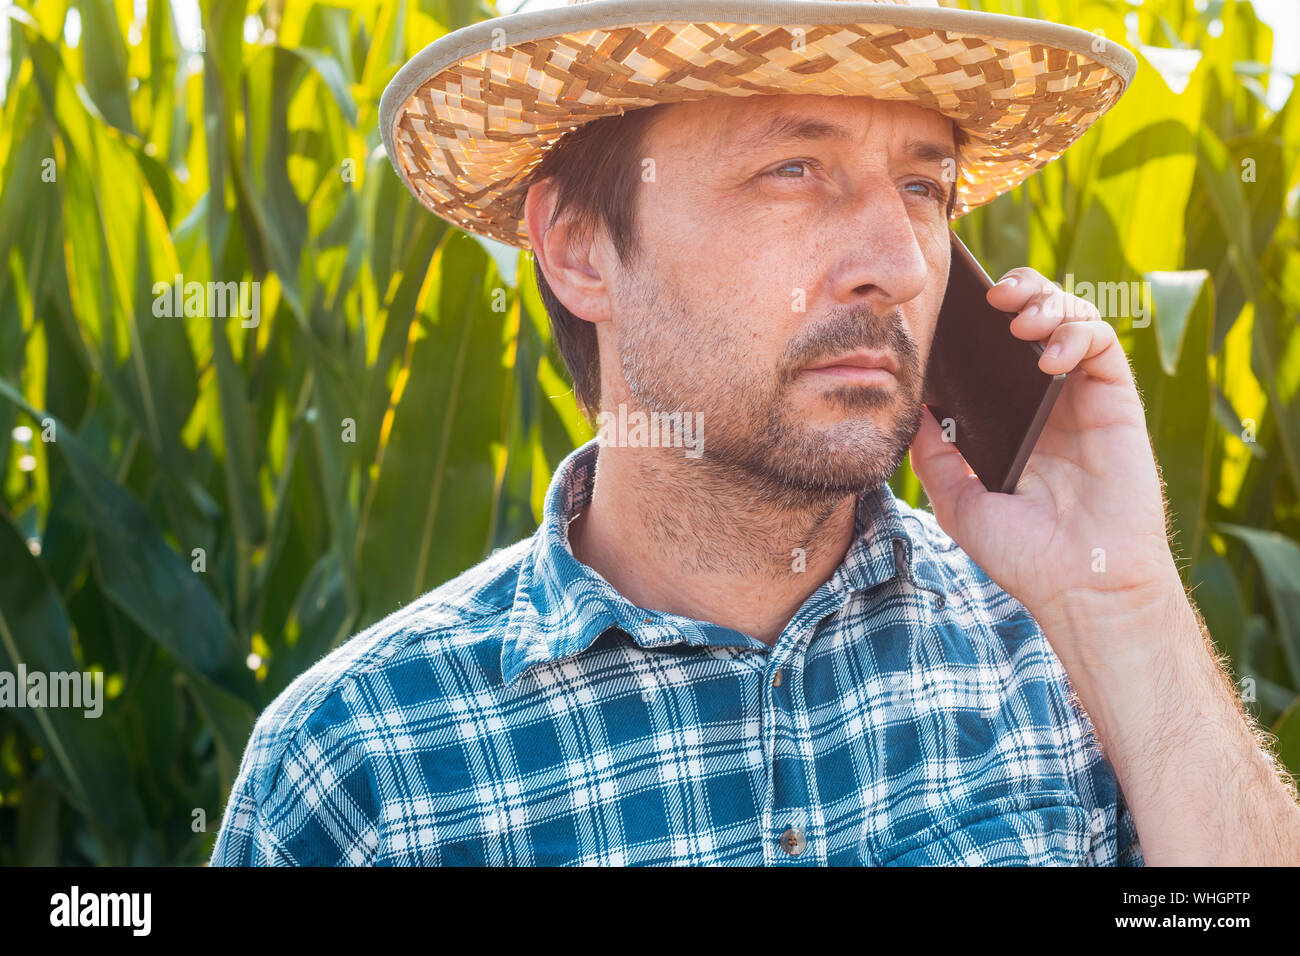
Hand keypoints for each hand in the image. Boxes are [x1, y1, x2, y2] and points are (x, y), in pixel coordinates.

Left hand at [907, 268, 1183, 672]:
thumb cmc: (1024, 553)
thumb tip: (907, 409)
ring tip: (1021, 322)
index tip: (952, 307)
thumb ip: (933, 455)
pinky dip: (1078, 334)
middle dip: (1019, 292)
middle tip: (993, 296)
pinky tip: (1050, 356)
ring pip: (1074, 319)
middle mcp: (1049, 403)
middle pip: (1038, 320)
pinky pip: (1104, 345)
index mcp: (1011, 419)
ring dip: (1049, 304)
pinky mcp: (1118, 403)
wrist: (1080, 585)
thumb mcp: (958, 501)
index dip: (980, 319)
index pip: (997, 350)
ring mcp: (1084, 400)